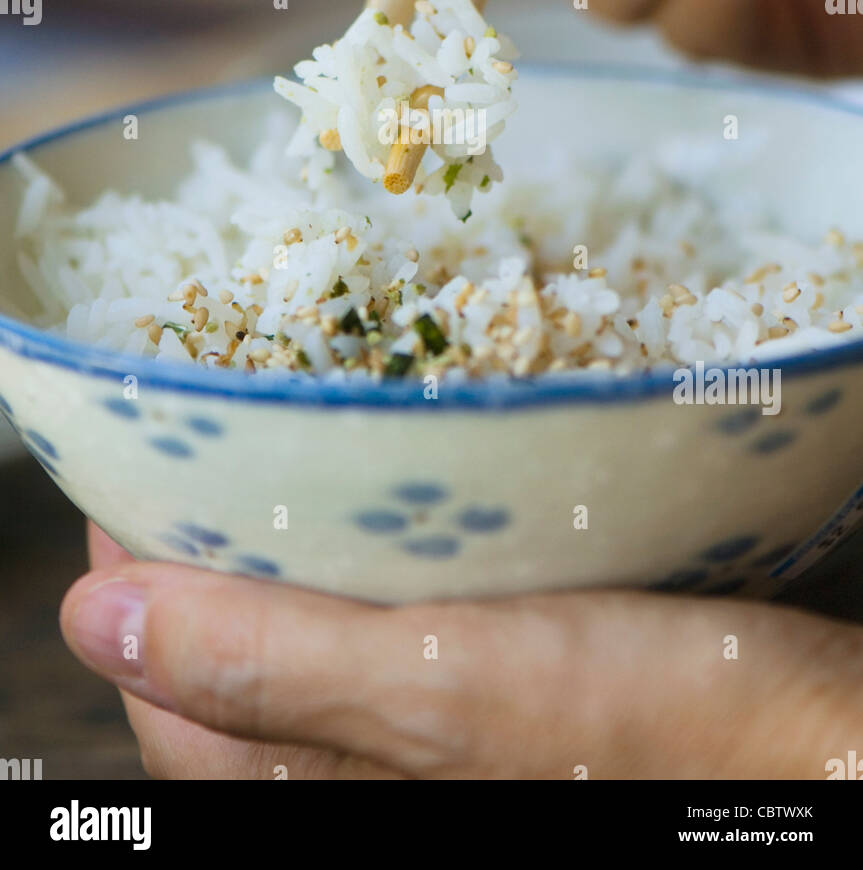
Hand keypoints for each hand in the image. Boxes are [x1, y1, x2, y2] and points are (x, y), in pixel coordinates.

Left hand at [60, 524, 861, 779]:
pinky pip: (389, 642)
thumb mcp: (448, 691)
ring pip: (310, 653)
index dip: (133, 583)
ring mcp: (434, 749)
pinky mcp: (491, 710)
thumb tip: (97, 622)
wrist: (815, 741)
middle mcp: (369, 785)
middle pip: (234, 677)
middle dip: (204, 564)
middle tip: (205, 447)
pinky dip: (368, 568)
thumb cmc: (662, 727)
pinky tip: (392, 504)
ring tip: (280, 457)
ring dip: (284, 557)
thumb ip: (273, 665)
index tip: (132, 476)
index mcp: (332, 800)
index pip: (171, 701)